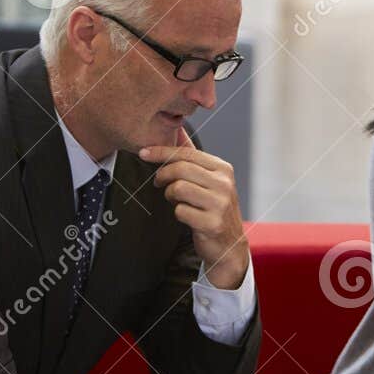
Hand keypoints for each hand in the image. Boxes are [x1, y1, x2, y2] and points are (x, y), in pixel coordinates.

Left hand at [139, 127, 249, 288]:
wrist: (229, 244)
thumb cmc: (213, 207)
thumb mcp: (209, 180)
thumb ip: (193, 158)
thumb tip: (177, 129)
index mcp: (223, 169)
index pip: (187, 153)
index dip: (162, 151)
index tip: (143, 153)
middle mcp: (225, 184)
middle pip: (181, 169)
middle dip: (162, 175)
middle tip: (158, 183)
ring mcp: (221, 204)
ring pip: (178, 188)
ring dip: (170, 195)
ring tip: (175, 200)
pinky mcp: (213, 223)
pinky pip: (181, 211)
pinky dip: (178, 213)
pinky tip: (186, 215)